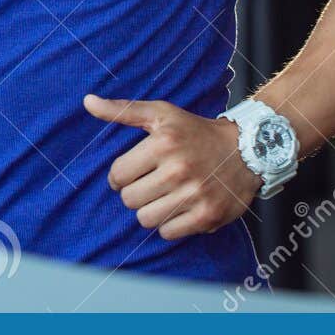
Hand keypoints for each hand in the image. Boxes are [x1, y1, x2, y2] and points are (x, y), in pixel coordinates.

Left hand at [84, 96, 261, 240]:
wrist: (247, 149)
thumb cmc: (195, 131)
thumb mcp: (160, 113)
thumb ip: (122, 110)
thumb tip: (87, 101)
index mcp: (163, 143)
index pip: (117, 175)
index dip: (119, 176)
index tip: (130, 173)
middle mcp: (179, 169)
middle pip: (129, 199)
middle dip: (135, 192)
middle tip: (150, 184)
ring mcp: (195, 194)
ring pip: (146, 219)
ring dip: (150, 210)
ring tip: (163, 196)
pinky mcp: (208, 216)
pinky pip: (168, 233)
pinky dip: (170, 224)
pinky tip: (179, 207)